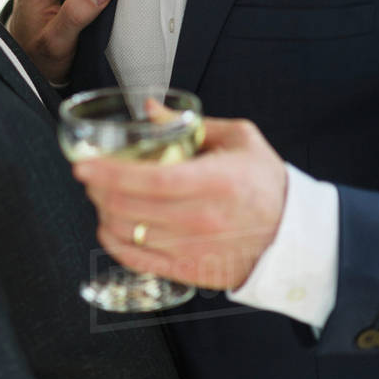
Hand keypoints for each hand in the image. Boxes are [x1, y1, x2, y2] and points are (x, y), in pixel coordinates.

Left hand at [73, 116, 287, 290]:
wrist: (293, 235)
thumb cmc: (265, 183)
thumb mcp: (238, 139)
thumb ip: (189, 123)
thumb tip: (149, 108)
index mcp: (216, 181)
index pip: (150, 179)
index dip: (111, 171)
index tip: (84, 163)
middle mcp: (203, 219)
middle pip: (131, 207)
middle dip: (98, 188)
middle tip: (87, 173)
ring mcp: (195, 249)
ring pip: (129, 233)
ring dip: (103, 211)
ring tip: (98, 194)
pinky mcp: (190, 270)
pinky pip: (138, 260)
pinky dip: (113, 242)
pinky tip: (107, 225)